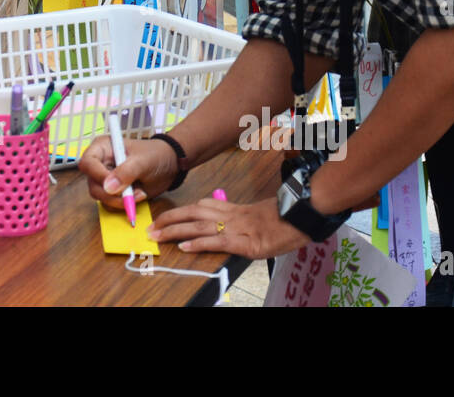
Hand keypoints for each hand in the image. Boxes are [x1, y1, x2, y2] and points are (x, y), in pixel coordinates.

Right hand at [78, 135, 177, 208]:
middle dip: (111, 194)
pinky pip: (110, 204)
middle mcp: (100, 164)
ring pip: (100, 197)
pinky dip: (124, 204)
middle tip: (129, 196)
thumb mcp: (142, 161)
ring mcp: (105, 179)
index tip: (113, 185)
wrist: (169, 165)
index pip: (88, 163)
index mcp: (102, 148)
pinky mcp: (113, 192)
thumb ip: (126, 172)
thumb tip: (108, 186)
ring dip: (119, 201)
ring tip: (139, 194)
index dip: (97, 176)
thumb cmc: (155, 155)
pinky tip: (138, 195)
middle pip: (92, 184)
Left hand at [148, 196, 312, 259]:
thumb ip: (236, 218)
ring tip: (158, 235)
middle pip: (194, 213)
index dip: (179, 212)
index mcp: (233, 208)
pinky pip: (219, 241)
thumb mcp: (255, 216)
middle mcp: (231, 215)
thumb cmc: (282, 219)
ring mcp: (238, 228)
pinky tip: (186, 247)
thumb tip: (219, 227)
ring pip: (201, 225)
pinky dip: (200, 244)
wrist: (303, 216)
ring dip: (176, 230)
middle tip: (151, 226)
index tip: (163, 217)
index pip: (200, 206)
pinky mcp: (247, 243)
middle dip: (170, 219)